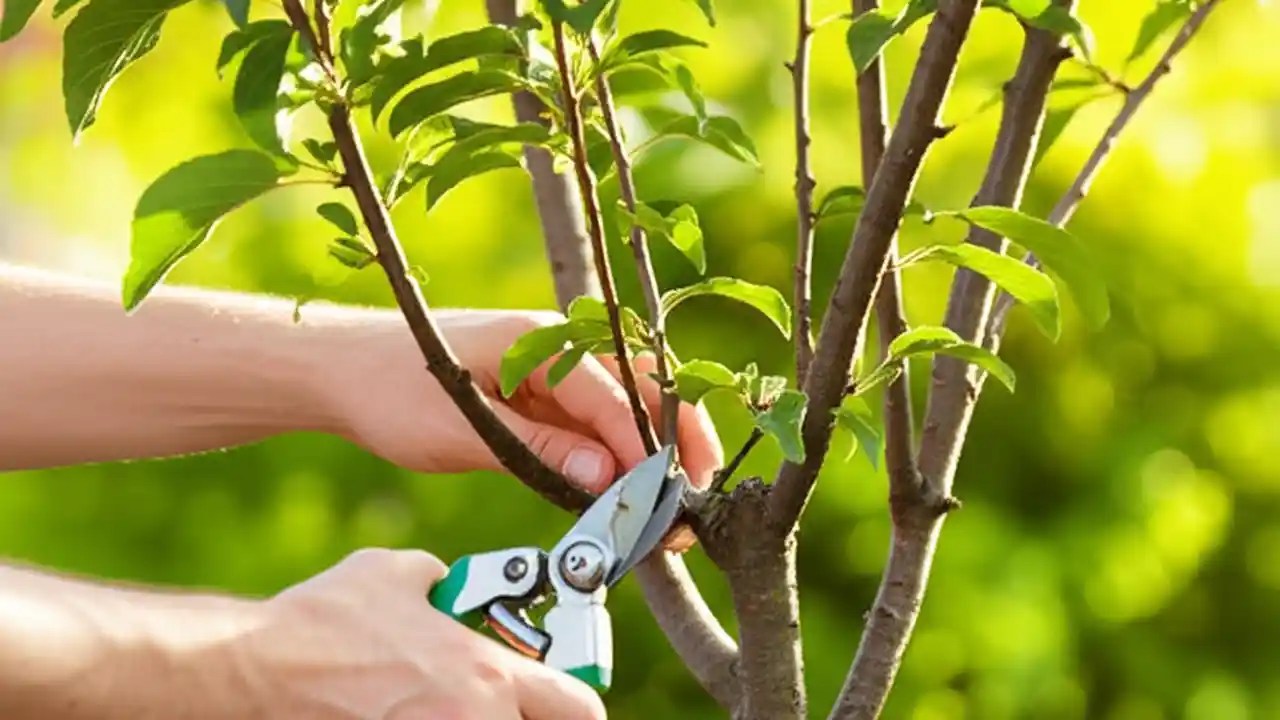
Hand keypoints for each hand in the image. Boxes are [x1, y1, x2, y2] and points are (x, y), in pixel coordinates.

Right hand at [243, 548, 605, 719]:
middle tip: (509, 701)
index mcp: (488, 675)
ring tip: (447, 703)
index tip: (567, 697)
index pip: (580, 708)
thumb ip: (447, 584)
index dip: (579, 704)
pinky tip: (408, 709)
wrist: (261, 667)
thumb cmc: (328, 618)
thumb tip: (454, 590)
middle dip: (529, 718)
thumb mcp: (401, 573)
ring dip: (485, 719)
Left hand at [325, 309, 722, 492]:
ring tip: (679, 498)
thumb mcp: (461, 430)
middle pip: (642, 383)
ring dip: (656, 445)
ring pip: (626, 400)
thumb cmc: (389, 389)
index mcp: (538, 338)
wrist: (339, 368)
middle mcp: (555, 342)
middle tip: (702, 490)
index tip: (668, 495)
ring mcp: (551, 364)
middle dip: (680, 434)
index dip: (644, 450)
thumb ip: (539, 451)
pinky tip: (632, 489)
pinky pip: (593, 419)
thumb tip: (607, 480)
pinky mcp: (540, 389)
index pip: (611, 396)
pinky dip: (619, 452)